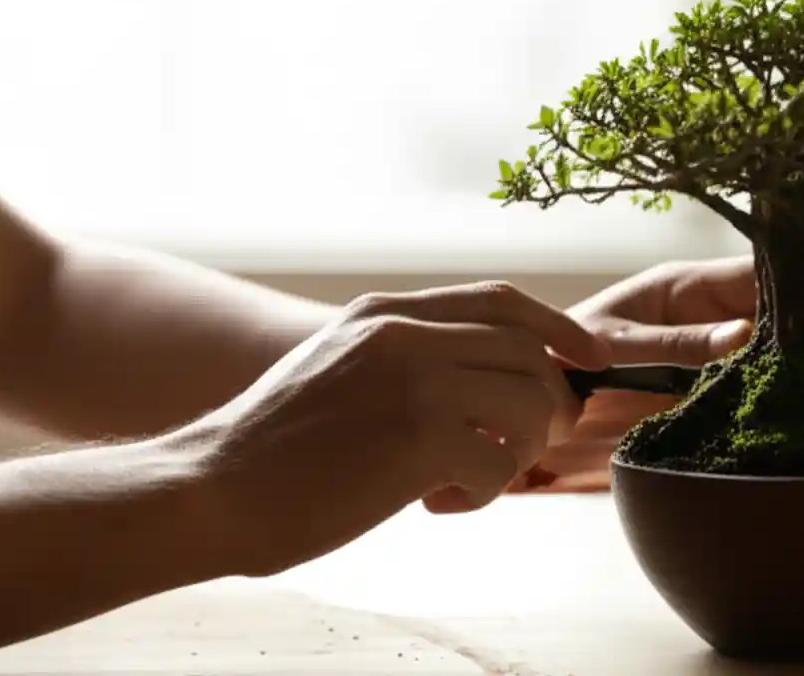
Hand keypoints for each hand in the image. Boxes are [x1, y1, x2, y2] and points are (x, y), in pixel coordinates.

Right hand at [198, 281, 608, 575]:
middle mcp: (403, 333)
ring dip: (518, 452)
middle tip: (526, 447)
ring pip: (530, 405)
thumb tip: (496, 382)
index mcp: (386, 312)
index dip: (559, 327)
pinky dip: (485, 493)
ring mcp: (412, 381)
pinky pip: (501, 464)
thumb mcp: (342, 367)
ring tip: (468, 478)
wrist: (212, 487)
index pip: (501, 300)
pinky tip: (438, 503)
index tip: (590, 358)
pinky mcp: (416, 438)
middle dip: (550, 405)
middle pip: (531, 354)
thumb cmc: (278, 446)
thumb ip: (411, 358)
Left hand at [509, 256, 803, 492]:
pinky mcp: (713, 371)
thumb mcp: (618, 344)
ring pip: (784, 335)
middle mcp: (710, 306)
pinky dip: (800, 376)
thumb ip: (675, 343)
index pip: (761, 273)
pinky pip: (764, 367)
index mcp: (688, 284)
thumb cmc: (572, 350)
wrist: (543, 384)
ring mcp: (714, 338)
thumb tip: (744, 336)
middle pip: (786, 303)